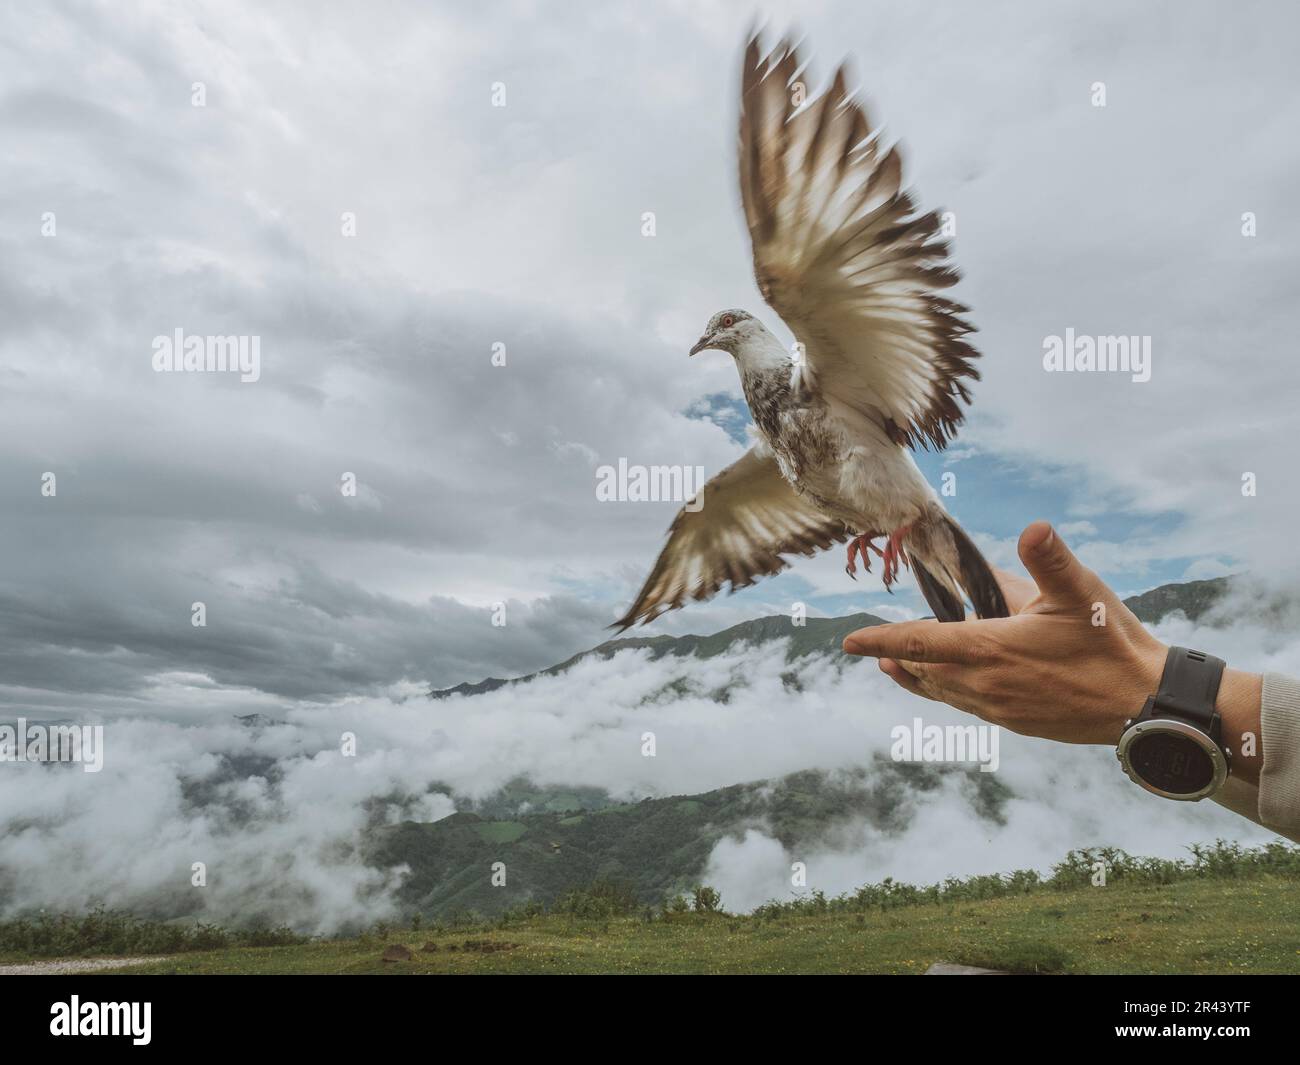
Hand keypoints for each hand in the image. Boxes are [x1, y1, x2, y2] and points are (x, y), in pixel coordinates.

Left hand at [842, 521, 1167, 744]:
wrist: (1145, 706)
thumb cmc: (1112, 645)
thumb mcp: (1081, 594)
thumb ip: (1051, 560)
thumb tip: (1032, 528)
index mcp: (990, 650)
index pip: (920, 642)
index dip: (881, 640)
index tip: (849, 642)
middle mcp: (985, 685)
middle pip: (925, 670)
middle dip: (898, 657)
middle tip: (873, 647)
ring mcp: (1000, 708)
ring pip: (943, 693)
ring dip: (918, 676)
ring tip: (898, 666)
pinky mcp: (1017, 722)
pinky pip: (966, 707)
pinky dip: (946, 693)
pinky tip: (951, 686)